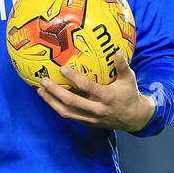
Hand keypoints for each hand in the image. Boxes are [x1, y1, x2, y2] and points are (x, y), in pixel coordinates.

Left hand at [36, 50, 155, 132]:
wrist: (133, 119)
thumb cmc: (129, 95)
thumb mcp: (129, 79)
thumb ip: (122, 65)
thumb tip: (116, 50)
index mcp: (107, 97)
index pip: (88, 88)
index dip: (74, 78)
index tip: (62, 69)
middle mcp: (97, 109)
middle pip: (72, 102)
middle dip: (55, 92)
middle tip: (43, 81)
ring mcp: (91, 118)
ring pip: (67, 112)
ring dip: (52, 102)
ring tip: (40, 91)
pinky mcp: (87, 123)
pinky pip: (70, 116)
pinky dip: (58, 108)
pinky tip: (48, 99)